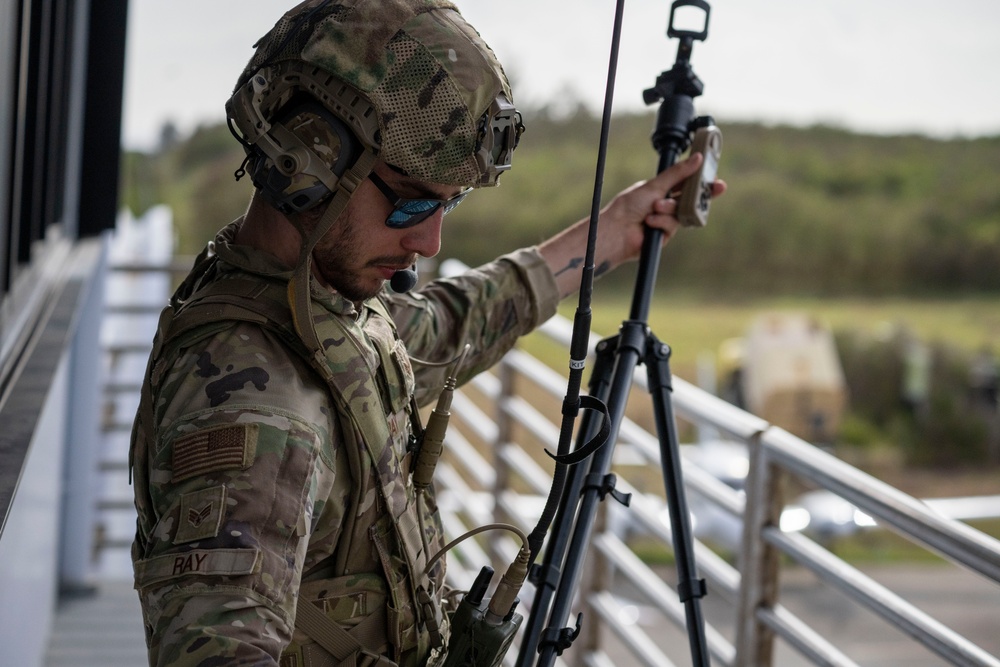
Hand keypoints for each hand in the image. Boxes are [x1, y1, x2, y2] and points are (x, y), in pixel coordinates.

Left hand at [539, 153, 726, 297]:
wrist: (617, 231)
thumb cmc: (628, 206)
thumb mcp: (655, 185)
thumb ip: (678, 174)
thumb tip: (697, 158)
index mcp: (660, 189)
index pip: (685, 183)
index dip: (701, 181)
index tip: (716, 179)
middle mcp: (663, 204)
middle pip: (689, 199)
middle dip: (700, 195)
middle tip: (714, 189)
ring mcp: (664, 220)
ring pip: (680, 213)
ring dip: (669, 209)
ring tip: (655, 208)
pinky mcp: (663, 236)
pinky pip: (672, 227)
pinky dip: (662, 223)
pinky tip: (650, 223)